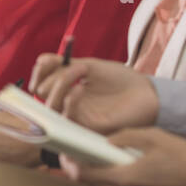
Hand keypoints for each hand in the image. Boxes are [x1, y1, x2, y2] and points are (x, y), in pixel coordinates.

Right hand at [29, 54, 158, 133]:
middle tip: (65, 68)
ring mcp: (76, 115)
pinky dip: (69, 100)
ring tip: (77, 72)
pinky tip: (80, 87)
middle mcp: (68, 102)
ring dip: (58, 86)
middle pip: (42, 94)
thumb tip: (40, 59)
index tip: (45, 62)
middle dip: (48, 78)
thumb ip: (66, 64)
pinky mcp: (86, 126)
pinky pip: (68, 116)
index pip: (41, 81)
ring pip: (51, 106)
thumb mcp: (91, 66)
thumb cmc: (122, 80)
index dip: (38, 72)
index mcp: (67, 86)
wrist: (147, 95)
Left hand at [62, 127, 185, 185]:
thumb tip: (104, 142)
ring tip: (118, 164)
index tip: (66, 156)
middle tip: (89, 156)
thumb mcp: (153, 137)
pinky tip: (137, 178)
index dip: (70, 166)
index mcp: (124, 179)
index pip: (84, 176)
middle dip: (90, 171)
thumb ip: (123, 137)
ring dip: (110, 180)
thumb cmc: (184, 158)